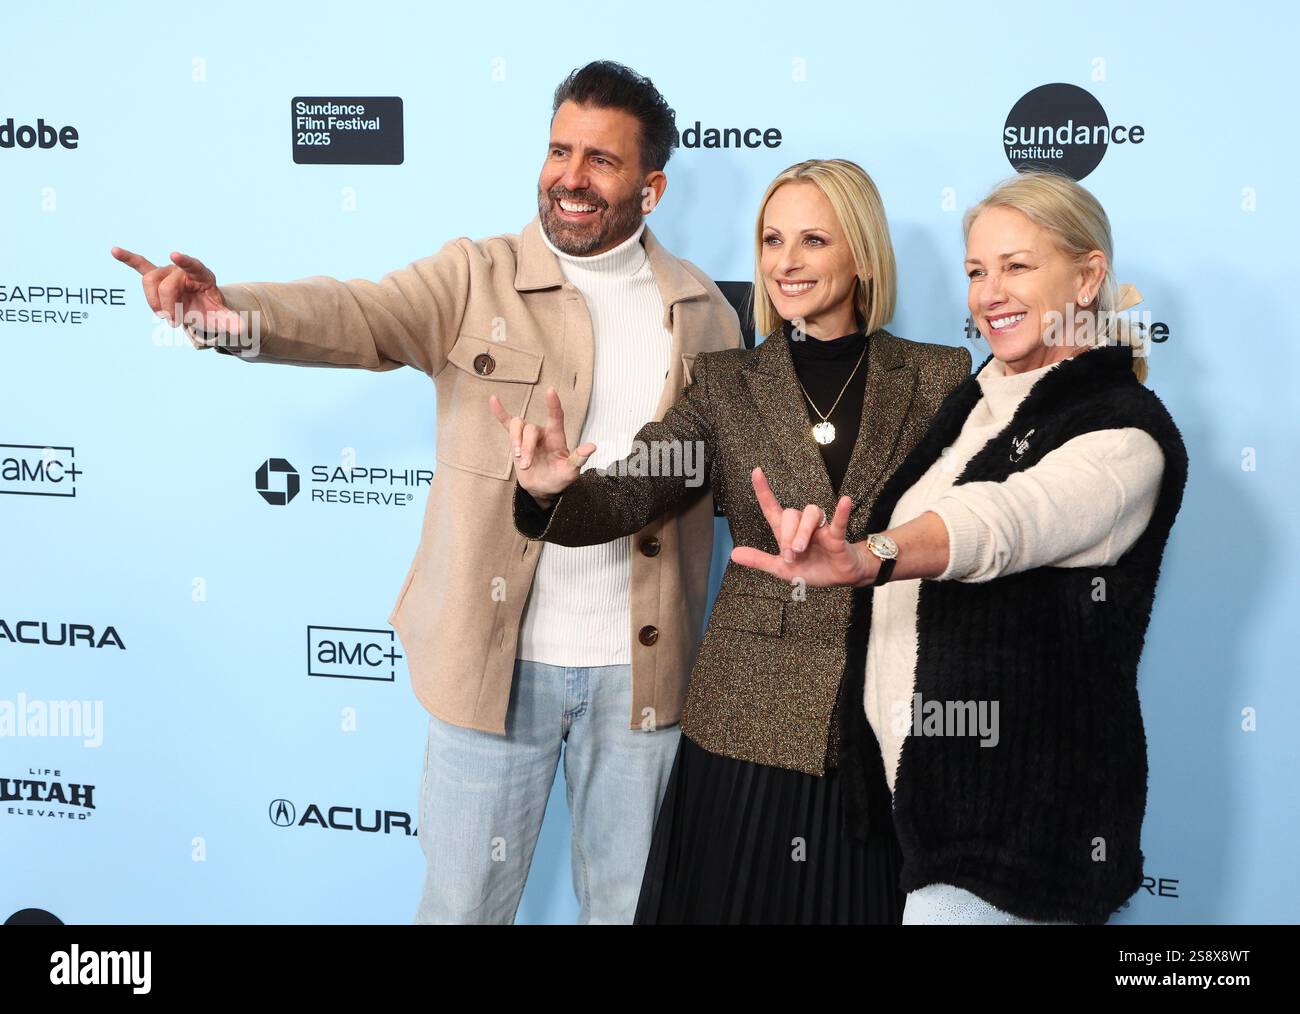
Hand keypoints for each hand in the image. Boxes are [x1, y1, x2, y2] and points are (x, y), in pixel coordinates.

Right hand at [111, 248, 242, 340]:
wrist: (202, 309)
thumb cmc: (212, 311)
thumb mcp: (223, 319)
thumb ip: (231, 322)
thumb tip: (242, 329)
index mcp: (203, 276)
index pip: (193, 265)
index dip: (184, 261)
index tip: (174, 255)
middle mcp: (183, 270)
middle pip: (166, 283)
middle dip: (167, 305)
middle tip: (174, 323)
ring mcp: (168, 272)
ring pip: (150, 281)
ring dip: (152, 301)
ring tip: (164, 316)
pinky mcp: (156, 277)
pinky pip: (140, 266)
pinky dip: (128, 259)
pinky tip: (114, 251)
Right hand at [489, 386, 594, 504]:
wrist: (543, 488)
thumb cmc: (559, 478)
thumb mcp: (571, 471)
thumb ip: (578, 458)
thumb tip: (592, 447)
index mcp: (557, 437)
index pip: (556, 416)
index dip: (553, 404)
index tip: (550, 391)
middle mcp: (543, 433)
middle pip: (530, 429)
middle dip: (527, 448)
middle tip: (527, 465)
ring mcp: (528, 436)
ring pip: (517, 426)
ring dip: (515, 441)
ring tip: (519, 458)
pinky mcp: (517, 441)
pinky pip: (507, 423)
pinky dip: (500, 412)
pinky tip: (493, 400)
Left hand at [729, 466, 875, 586]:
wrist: (837, 579)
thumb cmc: (811, 569)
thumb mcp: (781, 569)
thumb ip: (759, 560)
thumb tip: (733, 554)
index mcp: (786, 533)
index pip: (772, 508)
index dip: (764, 490)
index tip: (756, 471)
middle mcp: (802, 526)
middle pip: (790, 514)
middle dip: (787, 535)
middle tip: (789, 555)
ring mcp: (820, 529)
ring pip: (810, 514)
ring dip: (803, 531)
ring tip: (800, 549)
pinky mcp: (837, 536)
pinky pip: (838, 521)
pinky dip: (841, 512)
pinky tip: (844, 501)